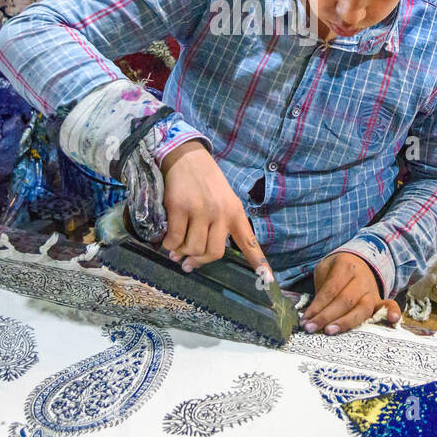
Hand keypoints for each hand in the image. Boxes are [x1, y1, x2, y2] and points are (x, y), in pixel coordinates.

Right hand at [159, 141, 270, 277]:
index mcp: (235, 212)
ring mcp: (200, 210)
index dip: (258, 262)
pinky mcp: (180, 207)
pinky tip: (167, 241)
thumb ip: (218, 225)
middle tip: (188, 263)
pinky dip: (169, 244)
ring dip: (181, 253)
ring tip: (175, 250)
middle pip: (214, 253)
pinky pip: (175, 238)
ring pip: (193, 247)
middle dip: (199, 261)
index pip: (249, 241)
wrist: (186, 157)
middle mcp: (220, 213)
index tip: (268, 280)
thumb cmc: (206, 180)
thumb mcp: (224, 198)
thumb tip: (195, 255)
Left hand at [302, 252, 400, 334]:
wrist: (360, 261)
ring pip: (362, 309)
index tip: (305, 320)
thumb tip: (310, 314)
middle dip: (326, 316)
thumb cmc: (338, 269)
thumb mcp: (325, 269)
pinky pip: (390, 305)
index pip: (330, 290)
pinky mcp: (380, 301)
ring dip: (345, 322)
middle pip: (344, 300)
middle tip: (311, 328)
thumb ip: (320, 288)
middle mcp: (361, 279)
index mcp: (346, 267)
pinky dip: (393, 312)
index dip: (317, 306)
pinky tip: (393, 321)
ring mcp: (372, 291)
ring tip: (330, 331)